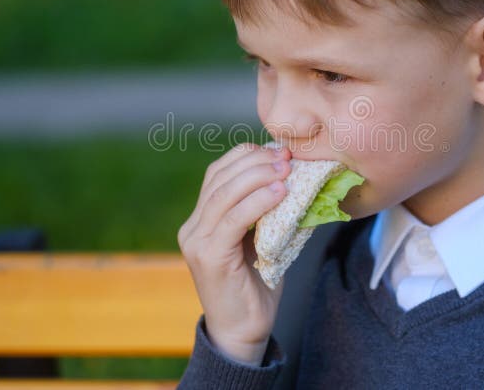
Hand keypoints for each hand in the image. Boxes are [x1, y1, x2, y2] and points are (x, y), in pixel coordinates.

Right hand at [178, 142, 291, 365]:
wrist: (243, 332)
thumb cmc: (256, 286)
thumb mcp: (260, 240)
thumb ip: (264, 212)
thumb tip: (291, 177)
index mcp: (201, 220)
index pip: (217, 174)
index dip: (245, 156)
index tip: (277, 151)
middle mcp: (192, 227)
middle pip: (219, 178)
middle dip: (254, 162)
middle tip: (286, 157)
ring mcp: (196, 242)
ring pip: (224, 195)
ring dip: (258, 176)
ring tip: (286, 170)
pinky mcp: (208, 257)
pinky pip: (233, 220)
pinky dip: (257, 202)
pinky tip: (279, 194)